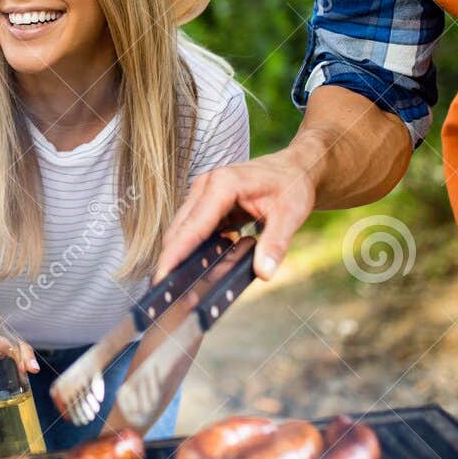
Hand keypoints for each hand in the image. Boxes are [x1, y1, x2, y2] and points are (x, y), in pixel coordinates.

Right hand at [157, 148, 319, 280]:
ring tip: (181, 283)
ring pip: (182, 229)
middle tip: (169, 290)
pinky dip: (193, 247)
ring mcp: (202, 192)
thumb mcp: (290, 215)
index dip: (175, 253)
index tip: (162, 276)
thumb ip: (275, 244)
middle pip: (179, 229)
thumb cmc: (292, 185)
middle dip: (172, 259)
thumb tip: (264, 273)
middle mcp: (206, 185)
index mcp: (223, 185)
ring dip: (180, 254)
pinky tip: (198, 266)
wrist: (295, 168)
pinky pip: (192, 228)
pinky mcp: (205, 201)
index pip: (192, 226)